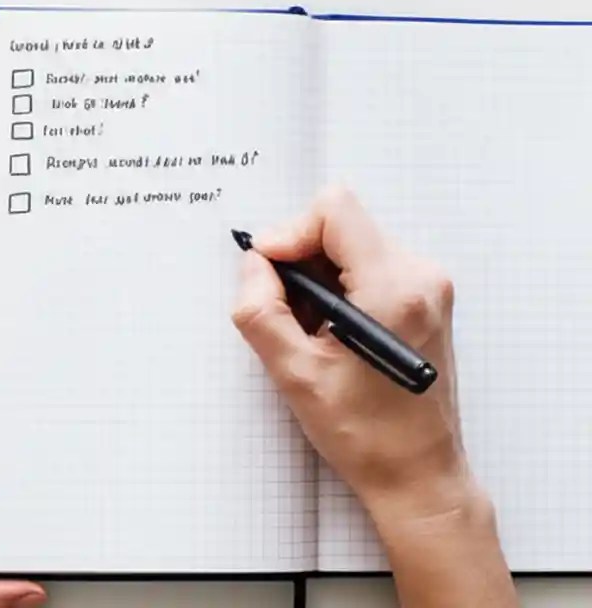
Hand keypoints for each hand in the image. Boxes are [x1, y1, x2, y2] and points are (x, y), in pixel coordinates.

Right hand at [229, 186, 472, 523]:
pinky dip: (339, 288)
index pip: (334, 209)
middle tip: (288, 315)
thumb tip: (253, 265)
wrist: (418, 474)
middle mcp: (421, 276)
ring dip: (318, 279)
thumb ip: (261, 309)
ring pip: (351, 245)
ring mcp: (429, 286)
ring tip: (312, 333)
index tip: (268, 273)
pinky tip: (331, 334)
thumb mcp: (293, 372)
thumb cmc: (366, 434)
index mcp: (394, 288)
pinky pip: (368, 266)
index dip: (289, 233)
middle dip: (301, 261)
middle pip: (341, 225)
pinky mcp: (425, 299)